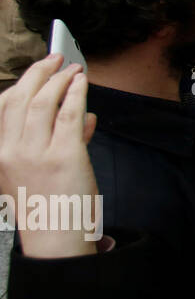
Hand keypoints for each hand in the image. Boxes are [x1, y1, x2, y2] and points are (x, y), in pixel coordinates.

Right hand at [0, 56, 98, 258]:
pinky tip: (83, 85)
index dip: (21, 83)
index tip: (37, 70)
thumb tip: (82, 114)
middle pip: (19, 99)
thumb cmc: (48, 207)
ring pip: (44, 102)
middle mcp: (11, 151)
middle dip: (38, 73)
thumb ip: (57, 141)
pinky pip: (71, 114)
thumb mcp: (35, 173)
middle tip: (55, 59)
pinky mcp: (64, 156)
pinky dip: (77, 94)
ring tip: (73, 69)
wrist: (55, 239)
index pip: (3, 107)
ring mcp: (36, 153)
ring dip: (60, 80)